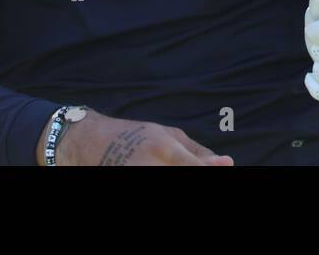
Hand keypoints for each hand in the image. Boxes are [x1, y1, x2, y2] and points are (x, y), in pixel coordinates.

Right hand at [37, 108, 233, 165]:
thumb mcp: (167, 134)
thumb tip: (228, 163)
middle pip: (186, 175)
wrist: (91, 141)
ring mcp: (137, 174)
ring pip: (167, 180)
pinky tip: (159, 170)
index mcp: (165, 148)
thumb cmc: (135, 135)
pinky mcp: (123, 181)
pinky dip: (164, 178)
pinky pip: (150, 184)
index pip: (196, 167)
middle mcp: (152, 165)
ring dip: (179, 177)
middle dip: (199, 174)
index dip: (213, 171)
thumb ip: (197, 151)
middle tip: (191, 167)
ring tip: (169, 165)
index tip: (227, 169)